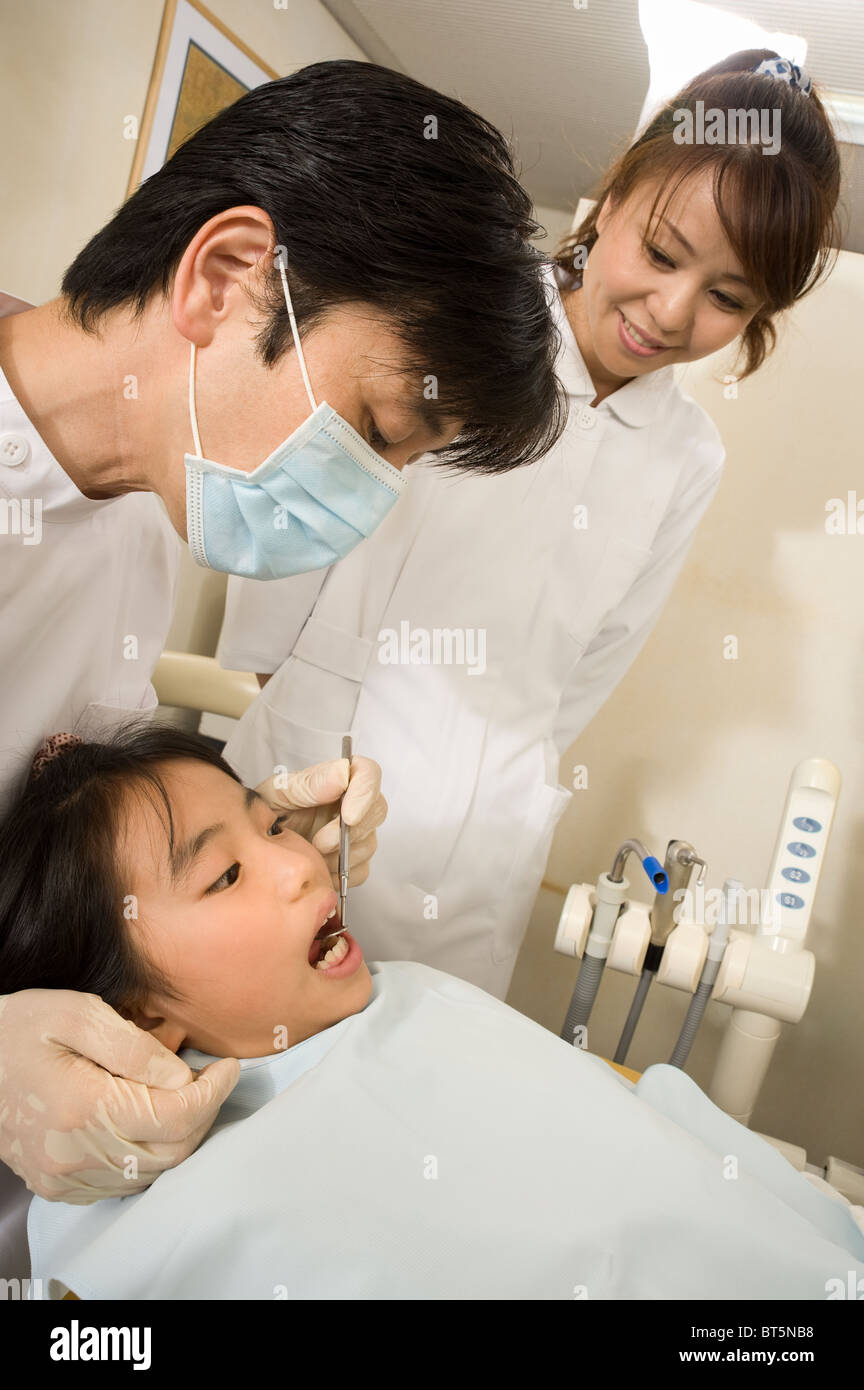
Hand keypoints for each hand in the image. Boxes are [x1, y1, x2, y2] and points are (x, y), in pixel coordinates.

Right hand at [0, 989, 239, 1202]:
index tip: (226, 1067)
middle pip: (171, 1152)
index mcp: (83, 1107)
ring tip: (180, 1097)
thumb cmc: (20, 1029)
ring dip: (178, 1138)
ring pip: (150, 1173)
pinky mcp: (57, 1185)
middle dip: (202, 1115)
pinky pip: (121, 1184)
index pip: (176, 1117)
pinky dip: (147, 1158)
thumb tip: (180, 1076)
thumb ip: (134, 1047)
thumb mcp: (77, 1014)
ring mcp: (64, 1176)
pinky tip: (147, 1124)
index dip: (212, 1092)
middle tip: (209, 1080)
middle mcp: (75, 1153)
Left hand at [256, 755, 386, 889]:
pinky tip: (317, 868)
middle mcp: (351, 803)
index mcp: (336, 779)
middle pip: (377, 811)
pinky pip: (360, 871)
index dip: (365, 793)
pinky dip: (338, 874)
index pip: (369, 773)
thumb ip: (309, 784)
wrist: (256, 846)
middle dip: (350, 832)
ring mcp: (355, 833)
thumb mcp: (278, 793)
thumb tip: (342, 774)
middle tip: (320, 843)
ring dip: (340, 856)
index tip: (348, 816)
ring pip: (369, 844)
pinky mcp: (352, 861)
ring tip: (310, 854)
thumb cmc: (266, 813)